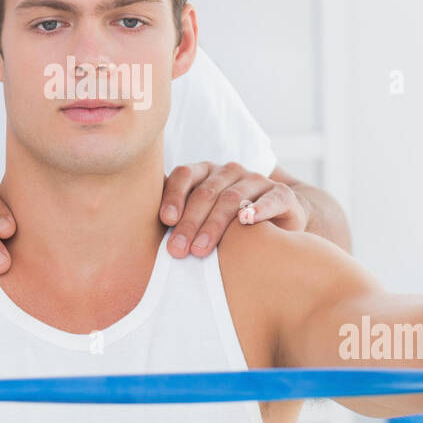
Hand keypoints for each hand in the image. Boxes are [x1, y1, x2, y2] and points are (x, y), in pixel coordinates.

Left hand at [160, 162, 307, 257]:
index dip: (173, 196)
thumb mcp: (202, 219)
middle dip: (189, 223)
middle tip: (177, 250)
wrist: (279, 223)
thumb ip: (178, 220)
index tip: (165, 221)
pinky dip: (259, 209)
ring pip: (232, 198)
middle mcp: (229, 172)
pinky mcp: (281, 194)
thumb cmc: (228, 226)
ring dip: (215, 225)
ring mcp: (256, 181)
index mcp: (205, 173)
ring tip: (201, 249)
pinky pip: (271, 198)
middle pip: (206, 192)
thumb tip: (140, 240)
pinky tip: (246, 221)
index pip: (184, 175)